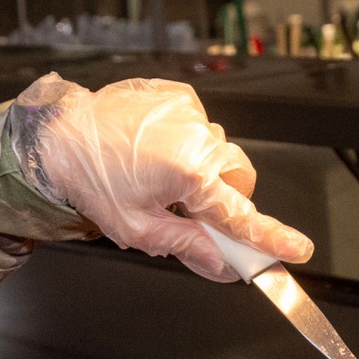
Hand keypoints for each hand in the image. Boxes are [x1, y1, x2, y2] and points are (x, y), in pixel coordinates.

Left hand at [23, 74, 313, 280]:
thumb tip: (219, 265)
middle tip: (195, 211)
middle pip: (240, 178)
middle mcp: (198, 138)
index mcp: (190, 175)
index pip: (242, 215)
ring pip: (219, 150)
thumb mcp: (137, 228)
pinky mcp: (178, 94)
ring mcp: (190, 112)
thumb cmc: (92, 181)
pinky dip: (186, 140)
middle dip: (227, 197)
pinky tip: (153, 149)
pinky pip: (198, 124)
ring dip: (203, 167)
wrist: (60, 135)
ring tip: (160, 175)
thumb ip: (186, 245)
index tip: (299, 250)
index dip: (272, 238)